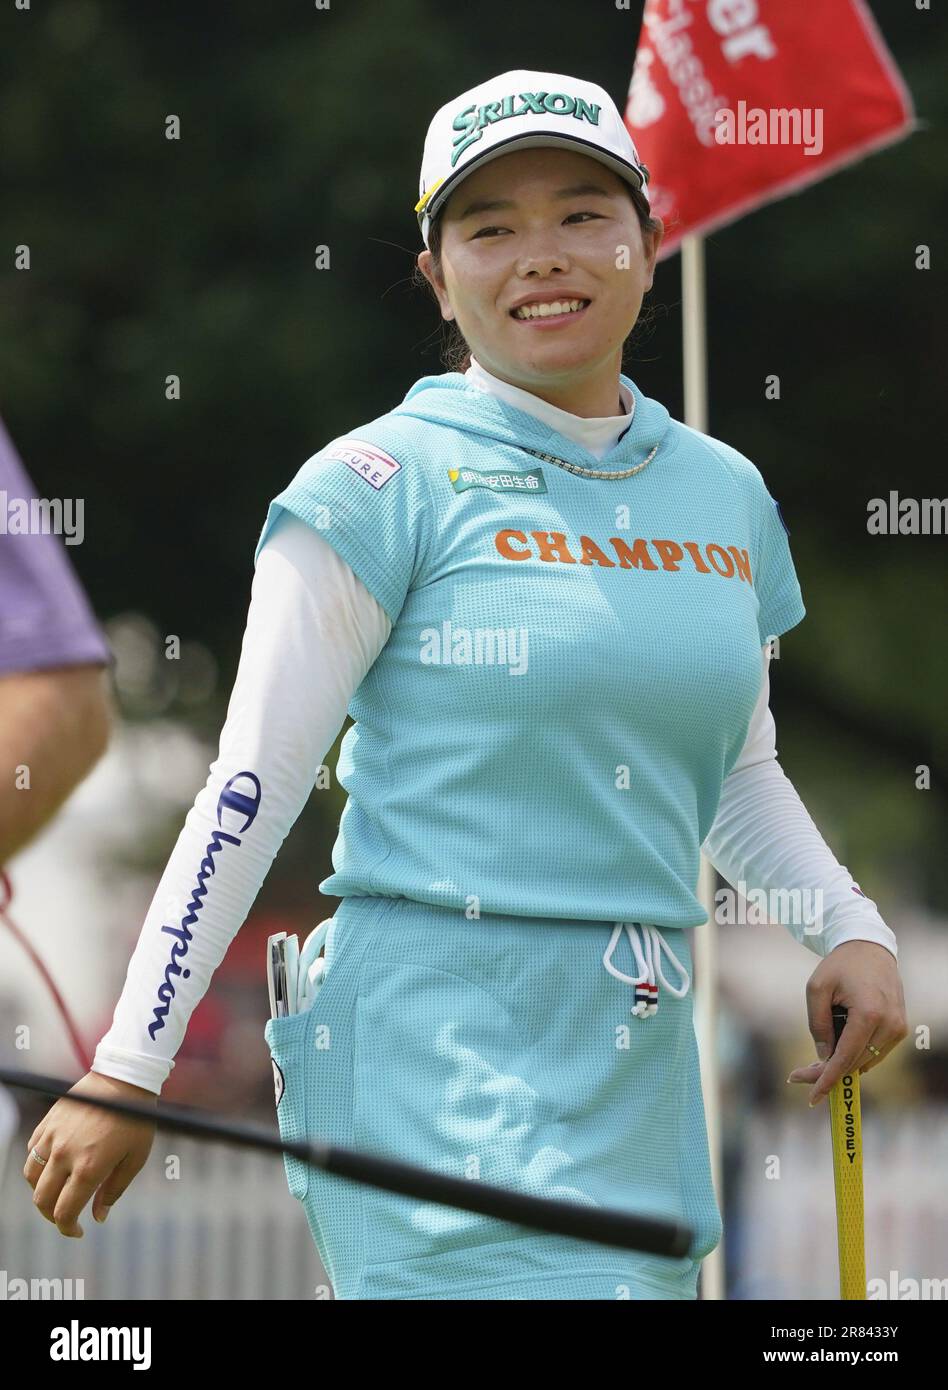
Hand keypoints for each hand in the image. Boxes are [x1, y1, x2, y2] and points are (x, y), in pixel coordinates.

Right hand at [22, 1070, 157, 1236]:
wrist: (124, 1078)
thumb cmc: (136, 1119)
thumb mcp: (135, 1158)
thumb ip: (114, 1190)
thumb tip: (99, 1217)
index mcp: (88, 1167)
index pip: (64, 1212)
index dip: (67, 1229)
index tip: (77, 1231)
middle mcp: (65, 1154)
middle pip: (42, 1199)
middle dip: (52, 1215)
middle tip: (66, 1216)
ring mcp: (53, 1137)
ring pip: (31, 1177)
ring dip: (41, 1191)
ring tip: (58, 1192)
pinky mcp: (48, 1122)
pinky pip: (32, 1152)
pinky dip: (38, 1165)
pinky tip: (54, 1165)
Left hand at [787, 940, 906, 1106]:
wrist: (869, 948)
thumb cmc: (839, 966)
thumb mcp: (816, 989)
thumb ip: (818, 1025)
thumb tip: (824, 1058)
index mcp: (868, 1014)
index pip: (846, 1058)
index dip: (828, 1080)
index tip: (813, 1098)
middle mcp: (889, 1025)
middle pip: (855, 1063)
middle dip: (828, 1072)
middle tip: (797, 1075)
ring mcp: (898, 1028)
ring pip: (866, 1061)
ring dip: (842, 1063)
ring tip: (816, 1056)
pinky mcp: (900, 1029)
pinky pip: (875, 1052)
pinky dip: (855, 1053)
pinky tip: (837, 1044)